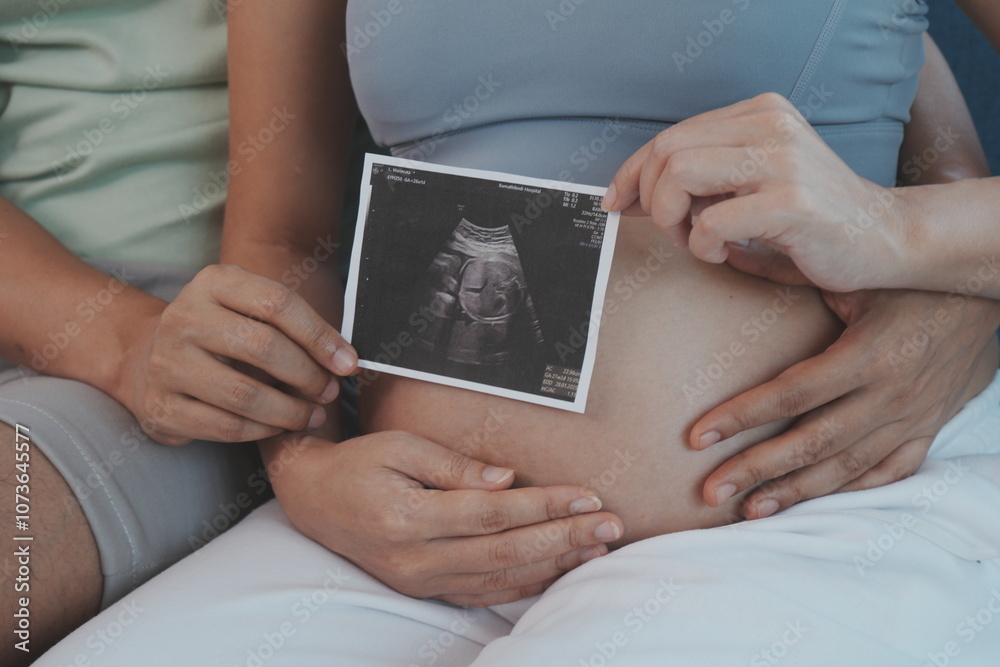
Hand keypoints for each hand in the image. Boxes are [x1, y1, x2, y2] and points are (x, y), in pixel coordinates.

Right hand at [115, 264, 357, 444]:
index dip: (320, 336)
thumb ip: (294, 325)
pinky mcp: (161, 405)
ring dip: (290, 411)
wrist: (149, 359)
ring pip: (244, 395)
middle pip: (263, 347)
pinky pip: (225, 426)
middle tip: (330, 392)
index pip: (277, 303)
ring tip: (312, 415)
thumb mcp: (251, 311)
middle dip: (308, 375)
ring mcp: (166, 362)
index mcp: (213, 282)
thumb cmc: (223, 335)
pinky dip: (262, 431)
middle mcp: (183, 317)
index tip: (348, 362)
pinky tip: (280, 427)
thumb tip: (346, 360)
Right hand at [267, 430, 623, 606]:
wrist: (315, 501)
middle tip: (611, 525)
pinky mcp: (424, 589)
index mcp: (407, 517)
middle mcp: (415, 558)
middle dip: (563, 537)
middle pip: (504, 551)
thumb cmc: (360, 463)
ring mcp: (420, 580)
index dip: (542, 506)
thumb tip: (507, 478)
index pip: (490, 514)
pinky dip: (524, 585)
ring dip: (553, 564)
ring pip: (499, 578)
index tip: (586, 495)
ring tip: (596, 547)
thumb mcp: (399, 446)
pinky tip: (556, 571)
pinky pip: (483, 593)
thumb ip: (453, 464)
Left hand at [603, 93, 911, 292]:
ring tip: (694, 240)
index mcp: (759, 114)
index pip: (671, 136)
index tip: (616, 202)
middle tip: (671, 231)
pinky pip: (711, 222)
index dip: (633, 171)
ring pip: (679, 177)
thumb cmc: (811, 220)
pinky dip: (702, 246)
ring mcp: (782, 160)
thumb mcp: (752, 185)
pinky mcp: (792, 202)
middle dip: (649, 199)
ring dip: (671, 219)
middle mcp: (770, 125)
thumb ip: (703, 180)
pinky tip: (723, 254)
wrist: (886, 239)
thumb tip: (630, 193)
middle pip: (667, 152)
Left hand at [691, 288, 999, 518]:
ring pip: (846, 467)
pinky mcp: (927, 430)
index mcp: (868, 355)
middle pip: (812, 442)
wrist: (988, 294)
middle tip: (710, 491)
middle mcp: (890, 396)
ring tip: (748, 510)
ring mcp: (912, 419)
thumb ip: (788, 274)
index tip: (697, 437)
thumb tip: (725, 256)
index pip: (792, 395)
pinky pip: (886, 472)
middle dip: (757, 470)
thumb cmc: (908, 279)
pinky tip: (811, 501)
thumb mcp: (853, 276)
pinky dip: (847, 490)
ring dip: (794, 492)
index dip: (741, 417)